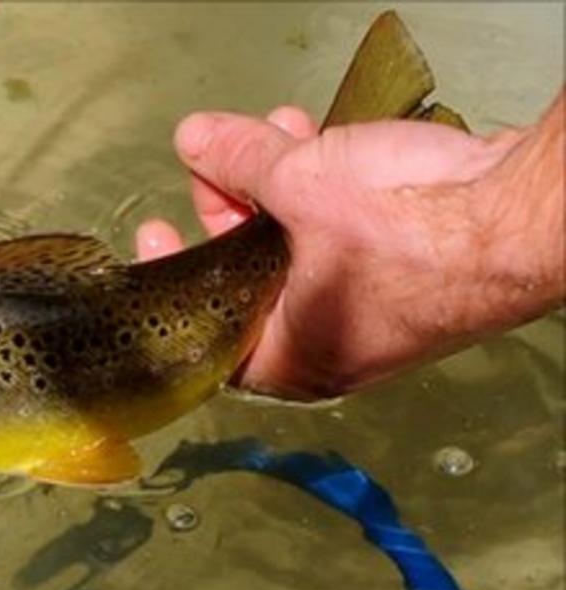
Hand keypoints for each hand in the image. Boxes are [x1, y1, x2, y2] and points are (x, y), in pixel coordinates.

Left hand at [136, 95, 562, 398]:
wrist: (519, 223)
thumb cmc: (412, 234)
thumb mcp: (297, 185)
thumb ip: (238, 162)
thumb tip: (197, 142)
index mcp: (291, 357)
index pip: (208, 330)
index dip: (177, 275)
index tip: (162, 236)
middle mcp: (330, 347)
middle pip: (253, 279)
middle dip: (230, 211)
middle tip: (210, 172)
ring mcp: (370, 314)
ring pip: (301, 251)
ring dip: (278, 190)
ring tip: (262, 140)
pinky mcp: (405, 278)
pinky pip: (344, 238)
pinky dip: (323, 195)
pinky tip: (309, 142)